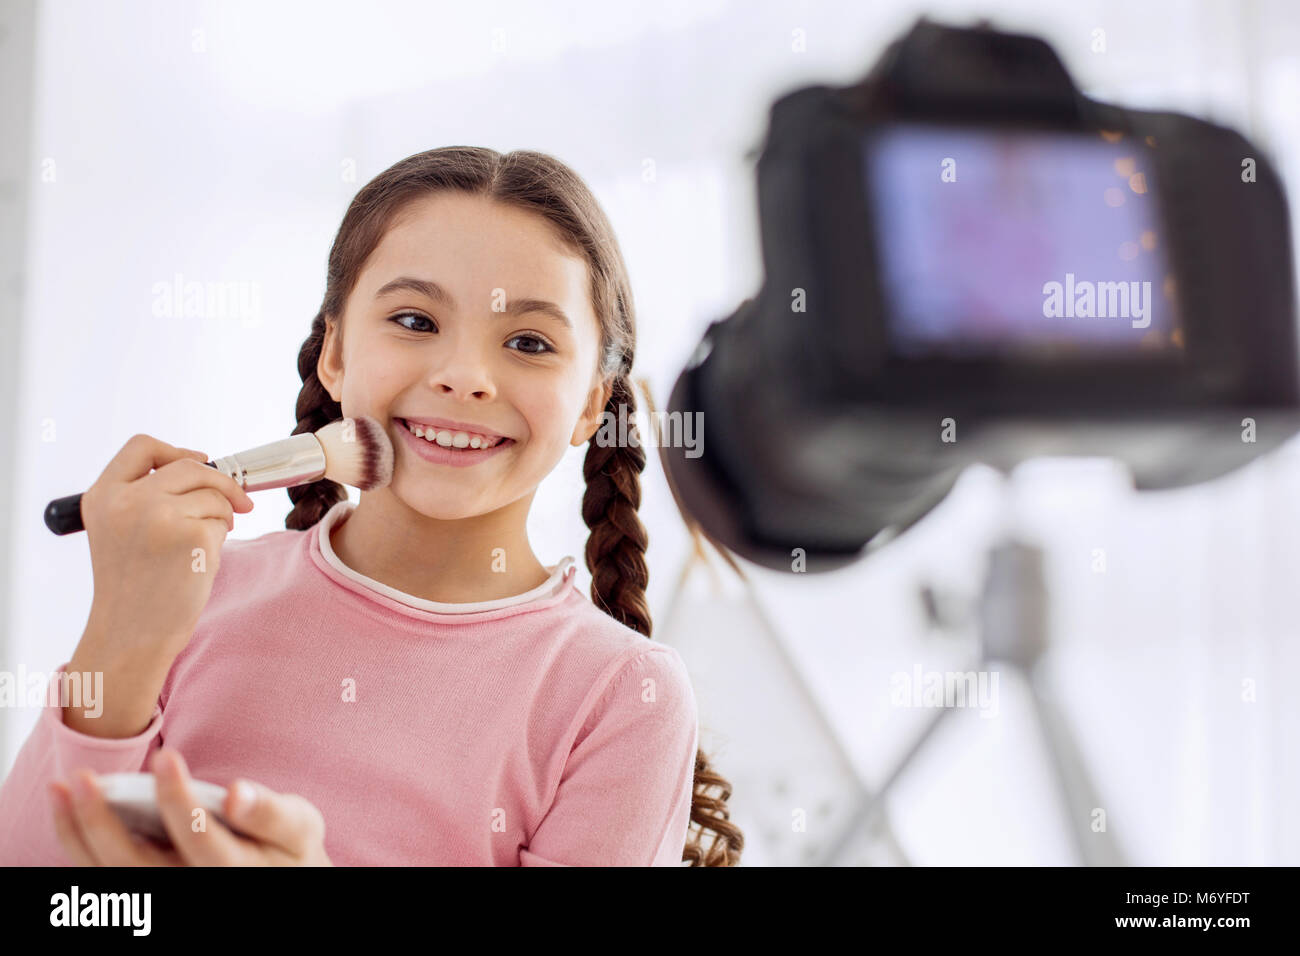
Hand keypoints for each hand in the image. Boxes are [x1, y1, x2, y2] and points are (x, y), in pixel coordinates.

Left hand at [48, 748, 331, 865]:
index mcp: (235, 873)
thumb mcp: (299, 828)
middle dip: (103, 823)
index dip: (180, 800)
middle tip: (83, 778)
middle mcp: (192, 890)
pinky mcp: (146, 890)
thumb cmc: (289, 848)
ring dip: (77, 833)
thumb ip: (272, 812)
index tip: (167, 755)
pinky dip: (78, 844)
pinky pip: (101, 875)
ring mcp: (164, 894)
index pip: (201, 839)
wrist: (281, 880)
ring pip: (109, 874)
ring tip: (62, 787)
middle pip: (136, 866)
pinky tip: (69, 808)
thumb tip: (237, 793)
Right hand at [80, 434, 254, 665]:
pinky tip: (200, 562)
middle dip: (221, 482)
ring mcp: (159, 515)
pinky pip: (223, 521)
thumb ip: (146, 495)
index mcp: (104, 495)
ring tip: (200, 548)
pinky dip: (221, 539)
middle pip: (189, 466)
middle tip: (239, 503)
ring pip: (213, 495)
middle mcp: (127, 500)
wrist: (132, 634)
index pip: (142, 447)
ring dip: (221, 516)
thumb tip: (203, 464)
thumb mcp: (121, 530)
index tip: (202, 460)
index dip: (175, 450)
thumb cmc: (135, 586)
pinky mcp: (192, 536)